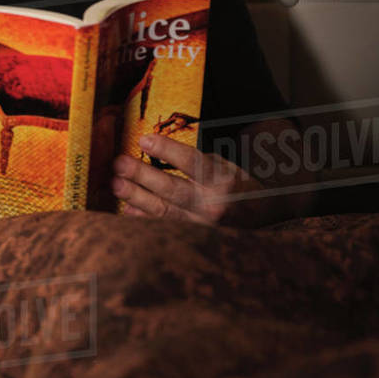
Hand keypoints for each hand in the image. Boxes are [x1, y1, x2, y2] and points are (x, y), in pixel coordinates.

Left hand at [110, 133, 271, 226]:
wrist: (262, 218)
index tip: (144, 139)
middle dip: (142, 175)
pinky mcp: (195, 239)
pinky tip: (127, 209)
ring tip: (116, 185)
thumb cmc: (237, 185)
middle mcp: (214, 206)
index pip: (192, 163)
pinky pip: (164, 228)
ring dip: (137, 197)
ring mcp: (203, 226)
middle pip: (172, 189)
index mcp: (224, 181)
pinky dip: (144, 219)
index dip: (167, 150)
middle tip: (119, 163)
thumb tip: (154, 151)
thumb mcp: (224, 166)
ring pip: (164, 212)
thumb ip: (194, 161)